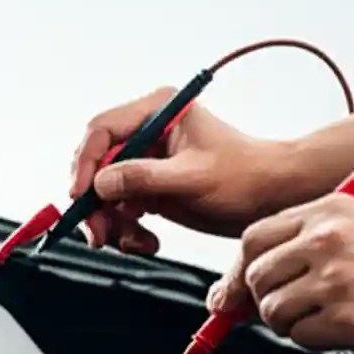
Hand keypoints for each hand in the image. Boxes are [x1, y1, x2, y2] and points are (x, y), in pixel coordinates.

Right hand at [69, 88, 299, 254]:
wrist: (273, 199)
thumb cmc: (246, 177)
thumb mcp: (193, 178)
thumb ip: (144, 179)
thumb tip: (100, 183)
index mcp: (158, 111)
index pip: (102, 129)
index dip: (85, 163)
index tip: (80, 196)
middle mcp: (148, 130)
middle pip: (97, 163)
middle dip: (96, 202)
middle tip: (100, 233)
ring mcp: (147, 159)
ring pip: (104, 191)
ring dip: (112, 221)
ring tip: (134, 243)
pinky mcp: (150, 185)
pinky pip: (120, 208)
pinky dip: (126, 229)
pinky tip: (146, 241)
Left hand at [208, 192, 353, 353]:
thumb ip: (309, 242)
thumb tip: (248, 278)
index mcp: (330, 209)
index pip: (254, 236)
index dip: (241, 269)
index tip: (238, 291)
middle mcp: (328, 237)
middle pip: (255, 275)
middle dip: (265, 300)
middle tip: (294, 310)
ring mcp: (337, 277)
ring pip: (272, 309)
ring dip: (291, 323)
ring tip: (327, 318)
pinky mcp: (348, 317)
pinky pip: (299, 337)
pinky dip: (315, 341)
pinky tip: (346, 331)